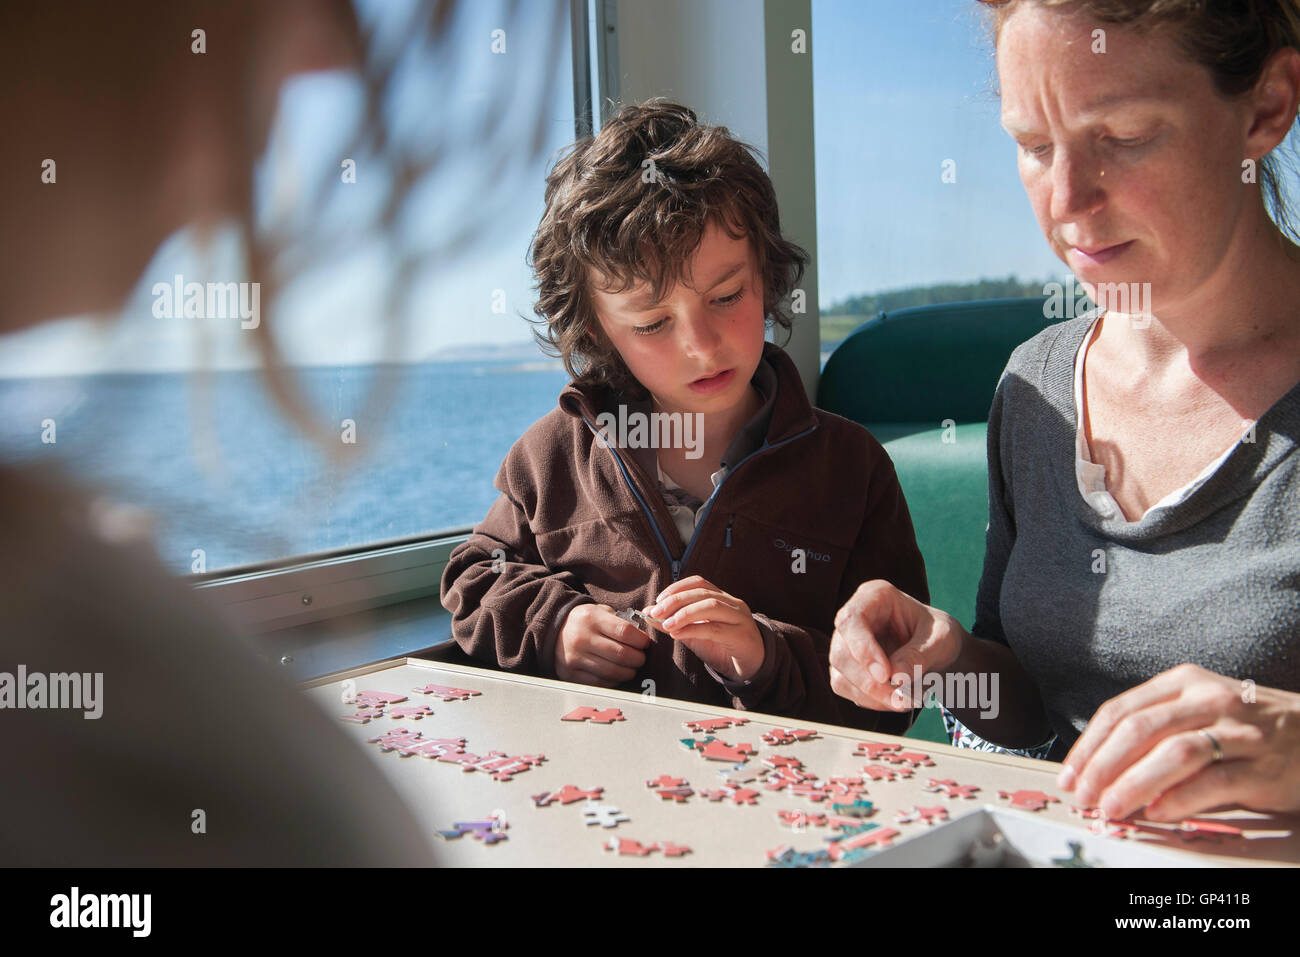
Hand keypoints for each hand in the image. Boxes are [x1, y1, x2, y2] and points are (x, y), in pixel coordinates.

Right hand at [554, 604, 650, 686]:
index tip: (645, 643)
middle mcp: (582, 638)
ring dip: (628, 672)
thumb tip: (642, 638)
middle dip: (638, 659)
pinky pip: (600, 682)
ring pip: (612, 671)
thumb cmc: (584, 621)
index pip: (625, 631)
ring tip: (631, 668)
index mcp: (591, 618)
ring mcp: (575, 658)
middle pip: (621, 654)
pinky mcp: (570, 674)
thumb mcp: (599, 611)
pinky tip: (617, 674)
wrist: (552, 630)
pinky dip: (614, 681)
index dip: (640, 640)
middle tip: (640, 658)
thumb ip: (620, 621)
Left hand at [647, 575, 763, 681]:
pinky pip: (715, 628)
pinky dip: (693, 629)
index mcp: (722, 598)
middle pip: (702, 593)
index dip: (677, 588)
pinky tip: (678, 634)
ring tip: (667, 624)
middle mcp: (733, 604)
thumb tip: (649, 613)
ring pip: (711, 606)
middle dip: (676, 601)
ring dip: (684, 613)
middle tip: (657, 613)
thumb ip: (674, 623)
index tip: (659, 600)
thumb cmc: (722, 647)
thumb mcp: (695, 634)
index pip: (699, 583)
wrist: (751, 667)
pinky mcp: (741, 635)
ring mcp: (739, 618)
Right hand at [829, 579, 964, 711]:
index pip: (851, 620)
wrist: (938, 649)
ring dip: (872, 696)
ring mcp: (845, 645)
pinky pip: (847, 689)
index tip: (885, 675)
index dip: (863, 649)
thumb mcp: (942, 639)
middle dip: (870, 683)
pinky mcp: (846, 668)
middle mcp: (853, 619)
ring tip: (906, 701)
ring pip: (841, 676)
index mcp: (874, 597)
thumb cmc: (939, 634)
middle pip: (842, 653)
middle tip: (902, 700)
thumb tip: (896, 678)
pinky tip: (895, 700)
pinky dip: (871, 701)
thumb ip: (919, 655)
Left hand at [1058, 663, 1299, 819]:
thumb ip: (1154, 730)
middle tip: (1084, 796)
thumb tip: (1100, 769)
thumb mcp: (1197, 709)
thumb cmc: (1245, 726)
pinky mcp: (1263, 765)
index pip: (1121, 710)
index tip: (1070, 774)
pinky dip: (1179, 799)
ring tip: (1112, 808)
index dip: (1089, 745)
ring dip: (1135, 784)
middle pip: (1140, 730)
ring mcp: (1239, 731)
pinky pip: (1213, 782)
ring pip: (1173, 753)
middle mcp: (1209, 699)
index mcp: (1183, 682)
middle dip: (1103, 766)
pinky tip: (1158, 813)